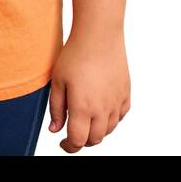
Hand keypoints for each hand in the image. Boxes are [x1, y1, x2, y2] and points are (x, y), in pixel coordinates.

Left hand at [46, 25, 130, 152]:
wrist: (99, 35)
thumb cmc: (75, 54)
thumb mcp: (57, 81)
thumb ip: (56, 108)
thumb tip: (55, 130)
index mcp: (83, 107)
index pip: (78, 141)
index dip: (69, 147)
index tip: (63, 143)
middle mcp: (103, 109)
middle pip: (95, 139)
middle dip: (83, 140)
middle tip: (73, 131)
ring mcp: (117, 102)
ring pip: (108, 130)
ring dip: (96, 131)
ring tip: (86, 119)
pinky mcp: (126, 93)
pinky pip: (120, 116)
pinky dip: (111, 119)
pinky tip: (102, 110)